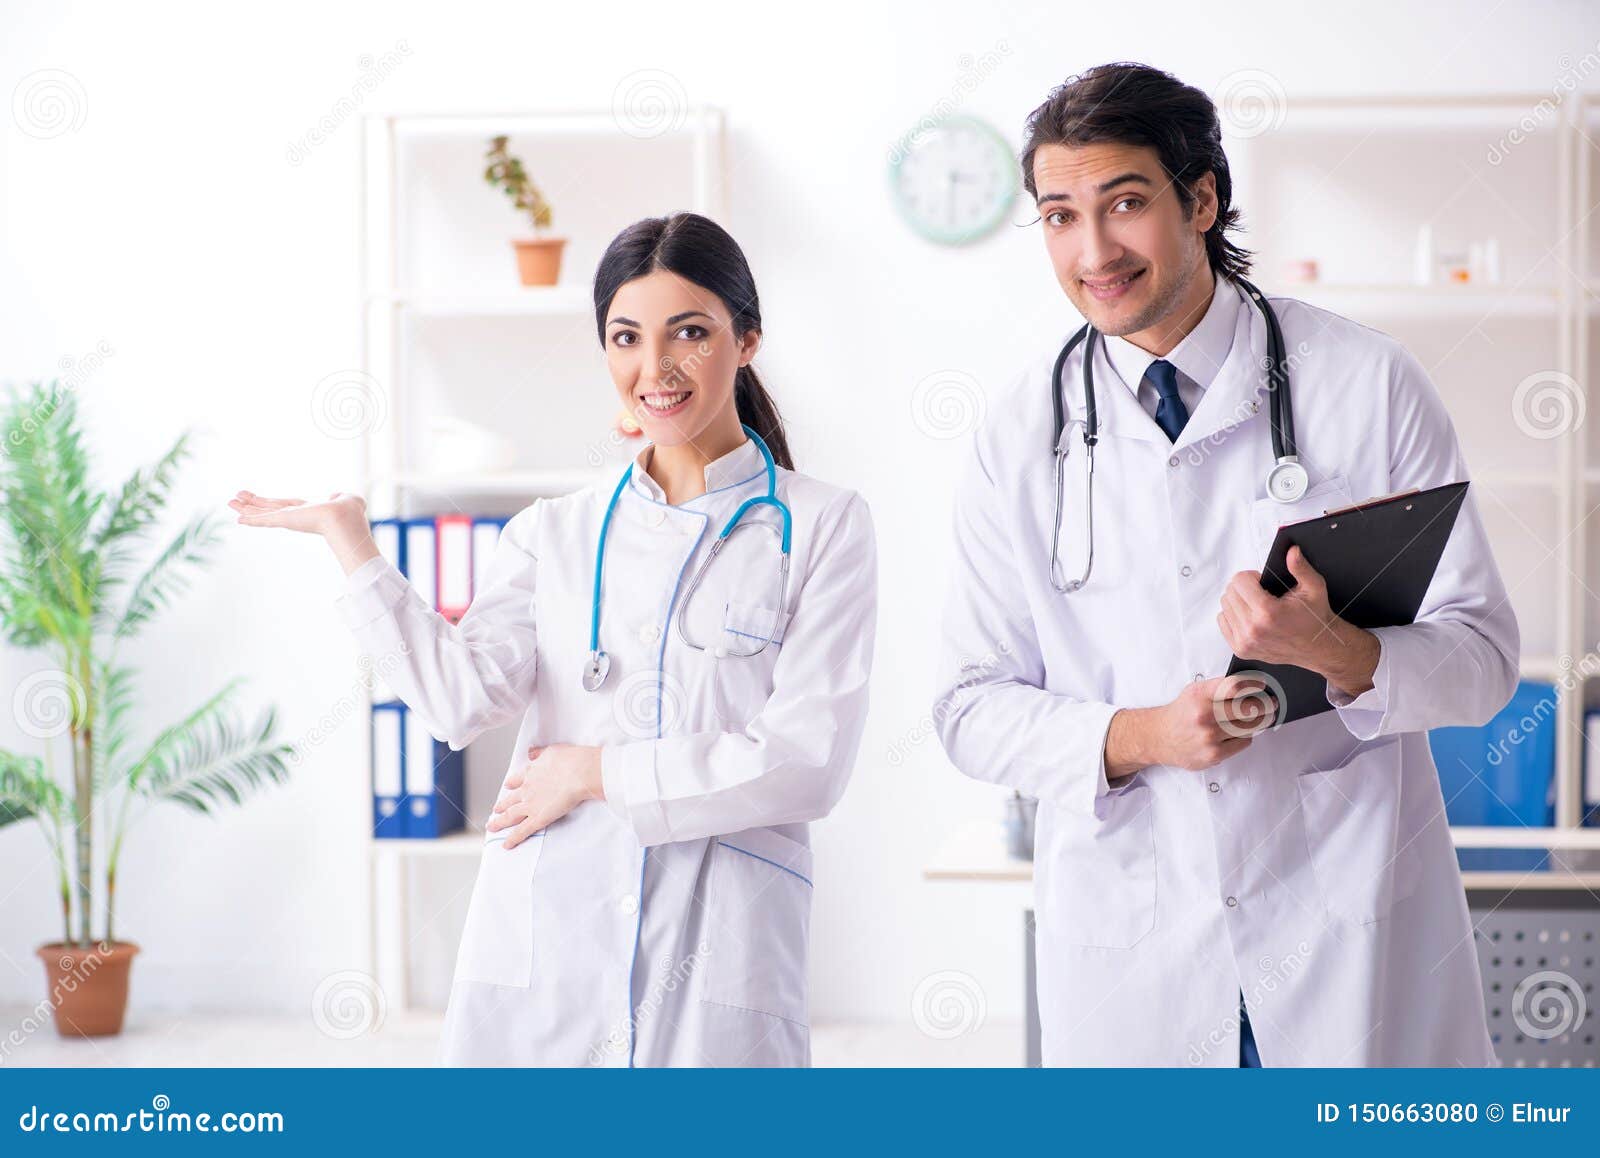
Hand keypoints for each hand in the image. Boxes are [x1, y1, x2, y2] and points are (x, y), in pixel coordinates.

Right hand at [229, 490, 378, 574]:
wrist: (345, 517)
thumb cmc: (349, 510)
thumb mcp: (347, 499)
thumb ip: (340, 496)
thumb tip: (338, 495)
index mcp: (307, 509)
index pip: (284, 505)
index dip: (270, 503)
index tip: (259, 500)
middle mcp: (295, 514)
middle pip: (268, 508)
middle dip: (252, 505)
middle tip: (234, 500)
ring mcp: (288, 518)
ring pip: (262, 513)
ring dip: (246, 509)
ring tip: (229, 503)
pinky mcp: (285, 520)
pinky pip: (264, 520)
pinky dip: (250, 520)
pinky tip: (237, 519)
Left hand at [486, 744, 604, 848]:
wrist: (578, 771)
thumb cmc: (570, 759)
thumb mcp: (552, 750)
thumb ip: (540, 753)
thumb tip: (532, 753)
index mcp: (531, 773)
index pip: (517, 780)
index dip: (511, 785)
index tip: (507, 786)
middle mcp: (527, 789)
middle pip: (509, 800)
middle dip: (501, 806)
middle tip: (495, 811)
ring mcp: (530, 805)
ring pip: (510, 816)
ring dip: (500, 823)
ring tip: (493, 827)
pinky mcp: (538, 818)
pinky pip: (522, 831)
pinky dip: (513, 839)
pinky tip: (507, 844)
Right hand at [1105, 674, 1276, 774]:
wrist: (1159, 737)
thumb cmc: (1182, 712)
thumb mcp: (1195, 691)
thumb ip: (1220, 688)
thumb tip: (1254, 687)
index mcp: (1200, 695)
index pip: (1236, 686)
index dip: (1255, 684)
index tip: (1264, 684)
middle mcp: (1204, 715)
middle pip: (1250, 708)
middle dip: (1266, 705)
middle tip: (1272, 703)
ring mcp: (1209, 737)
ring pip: (1249, 727)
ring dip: (1256, 722)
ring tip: (1256, 718)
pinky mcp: (1213, 754)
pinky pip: (1243, 742)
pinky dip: (1244, 736)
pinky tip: (1234, 733)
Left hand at [1217, 546, 1378, 697]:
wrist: (1317, 647)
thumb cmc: (1314, 617)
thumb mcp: (1314, 588)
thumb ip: (1300, 567)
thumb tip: (1291, 551)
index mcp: (1268, 612)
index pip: (1239, 581)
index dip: (1252, 577)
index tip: (1262, 582)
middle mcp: (1253, 629)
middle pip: (1230, 592)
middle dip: (1244, 587)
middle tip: (1261, 593)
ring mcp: (1245, 642)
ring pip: (1225, 606)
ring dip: (1238, 601)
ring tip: (1257, 605)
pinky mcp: (1241, 650)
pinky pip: (1222, 621)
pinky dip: (1233, 615)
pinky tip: (1250, 616)